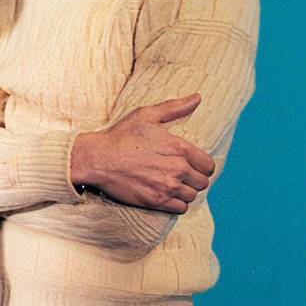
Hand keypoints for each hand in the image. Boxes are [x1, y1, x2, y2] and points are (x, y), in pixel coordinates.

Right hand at [71, 94, 214, 213]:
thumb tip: (197, 97)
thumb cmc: (121, 136)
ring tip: (171, 184)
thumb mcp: (146, 115)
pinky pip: (181, 208)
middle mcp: (176, 168)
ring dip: (184, 191)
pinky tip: (165, 194)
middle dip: (193, 179)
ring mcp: (167, 186)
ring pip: (192, 196)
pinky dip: (176, 203)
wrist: (97, 159)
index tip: (191, 165)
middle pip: (202, 182)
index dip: (202, 165)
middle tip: (178, 174)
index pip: (208, 165)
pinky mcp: (156, 201)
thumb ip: (174, 107)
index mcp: (178, 147)